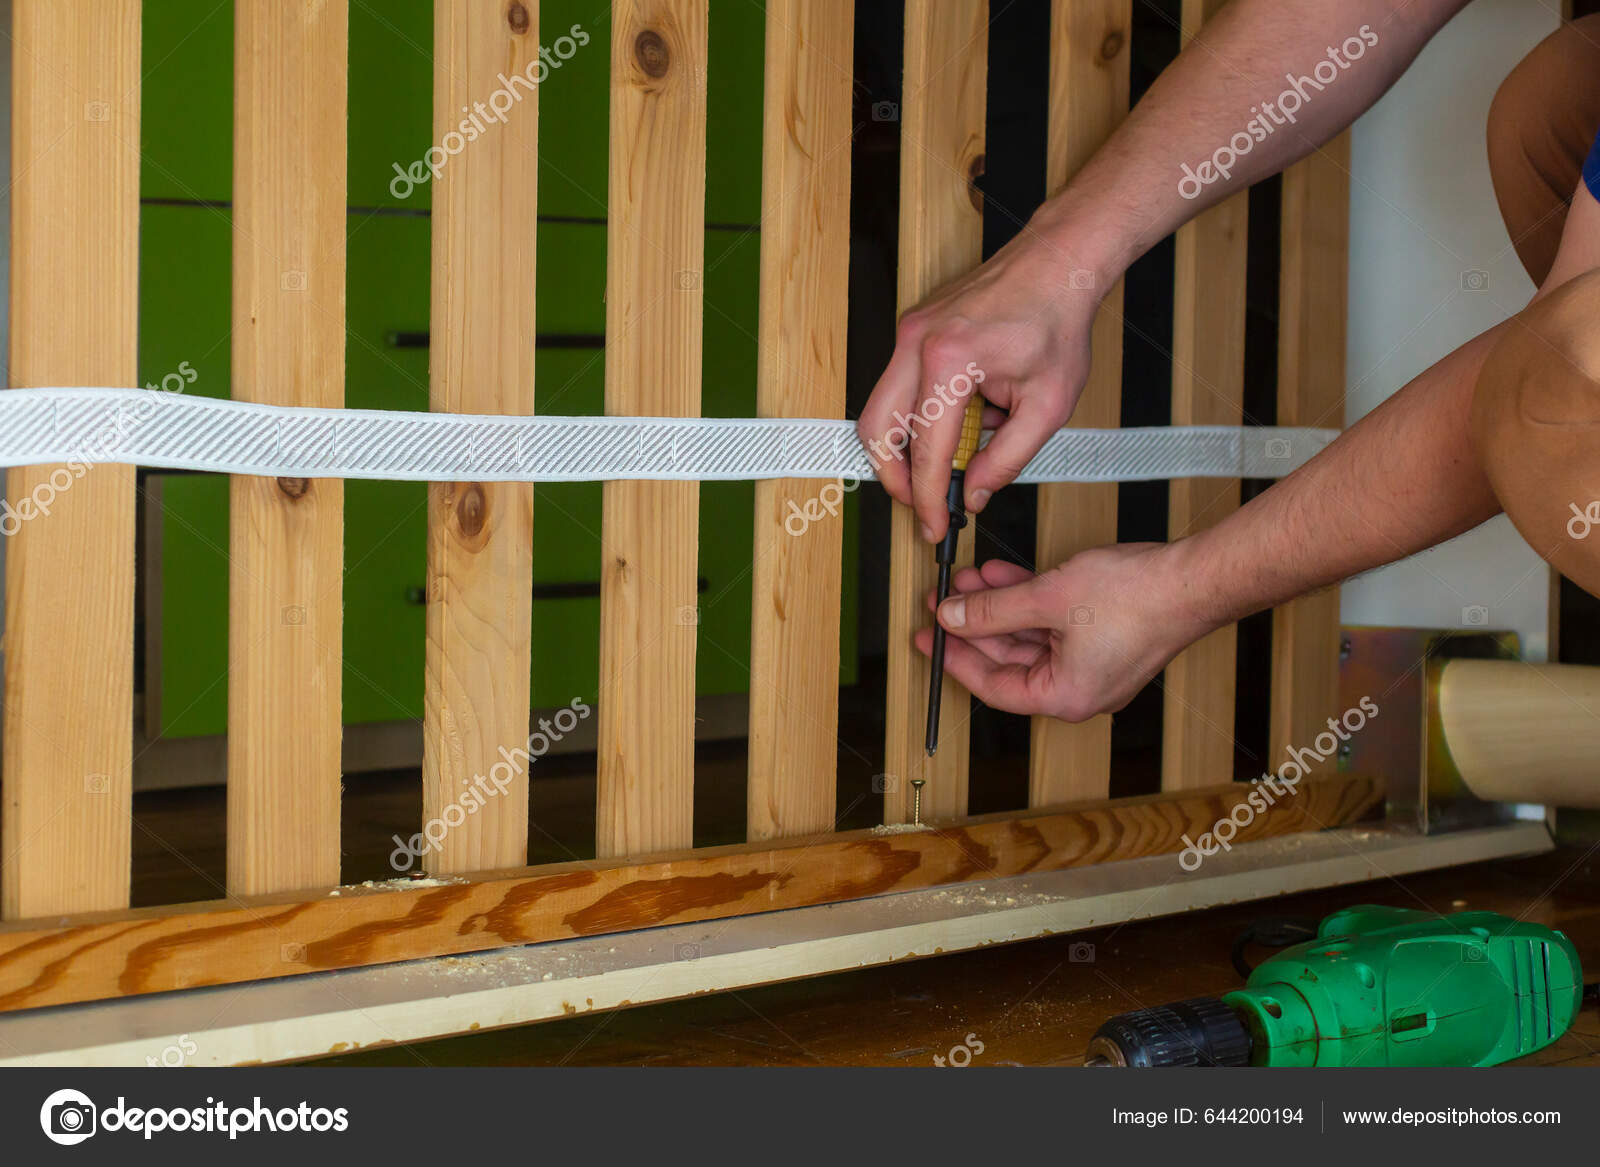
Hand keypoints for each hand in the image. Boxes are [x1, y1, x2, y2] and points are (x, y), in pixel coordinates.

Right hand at [858, 222, 1103, 542]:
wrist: (1057, 263)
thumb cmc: (1057, 319)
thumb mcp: (1047, 405)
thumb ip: (1007, 458)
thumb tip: (973, 493)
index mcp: (949, 360)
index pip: (926, 450)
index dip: (927, 497)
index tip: (934, 524)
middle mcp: (916, 343)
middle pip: (876, 430)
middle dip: (896, 476)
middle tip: (924, 501)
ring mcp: (908, 332)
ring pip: (881, 409)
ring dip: (909, 446)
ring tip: (951, 459)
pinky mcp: (912, 330)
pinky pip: (900, 387)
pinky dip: (922, 415)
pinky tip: (963, 418)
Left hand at [916, 544, 1213, 721]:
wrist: (1194, 579)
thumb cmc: (1137, 599)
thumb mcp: (1046, 598)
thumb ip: (991, 611)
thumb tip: (952, 619)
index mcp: (1064, 696)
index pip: (992, 687)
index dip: (954, 659)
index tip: (929, 639)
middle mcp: (1079, 689)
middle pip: (1008, 661)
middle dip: (973, 626)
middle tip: (941, 603)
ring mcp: (1093, 665)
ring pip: (1029, 638)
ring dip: (998, 608)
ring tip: (967, 581)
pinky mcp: (1104, 640)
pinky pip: (1053, 626)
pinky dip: (1028, 602)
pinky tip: (1002, 576)